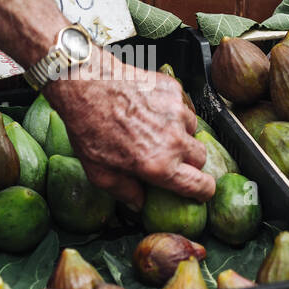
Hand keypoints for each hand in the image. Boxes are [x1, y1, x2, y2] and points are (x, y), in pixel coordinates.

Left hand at [45, 48, 213, 208]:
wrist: (85, 84)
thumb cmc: (88, 127)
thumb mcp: (99, 173)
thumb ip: (125, 192)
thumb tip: (139, 203)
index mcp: (158, 165)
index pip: (200, 185)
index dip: (204, 191)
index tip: (200, 190)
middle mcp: (173, 139)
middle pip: (201, 157)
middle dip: (190, 162)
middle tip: (170, 158)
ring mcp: (176, 112)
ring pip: (193, 130)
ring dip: (180, 134)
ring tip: (155, 130)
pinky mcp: (173, 90)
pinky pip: (183, 106)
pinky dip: (173, 111)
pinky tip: (150, 110)